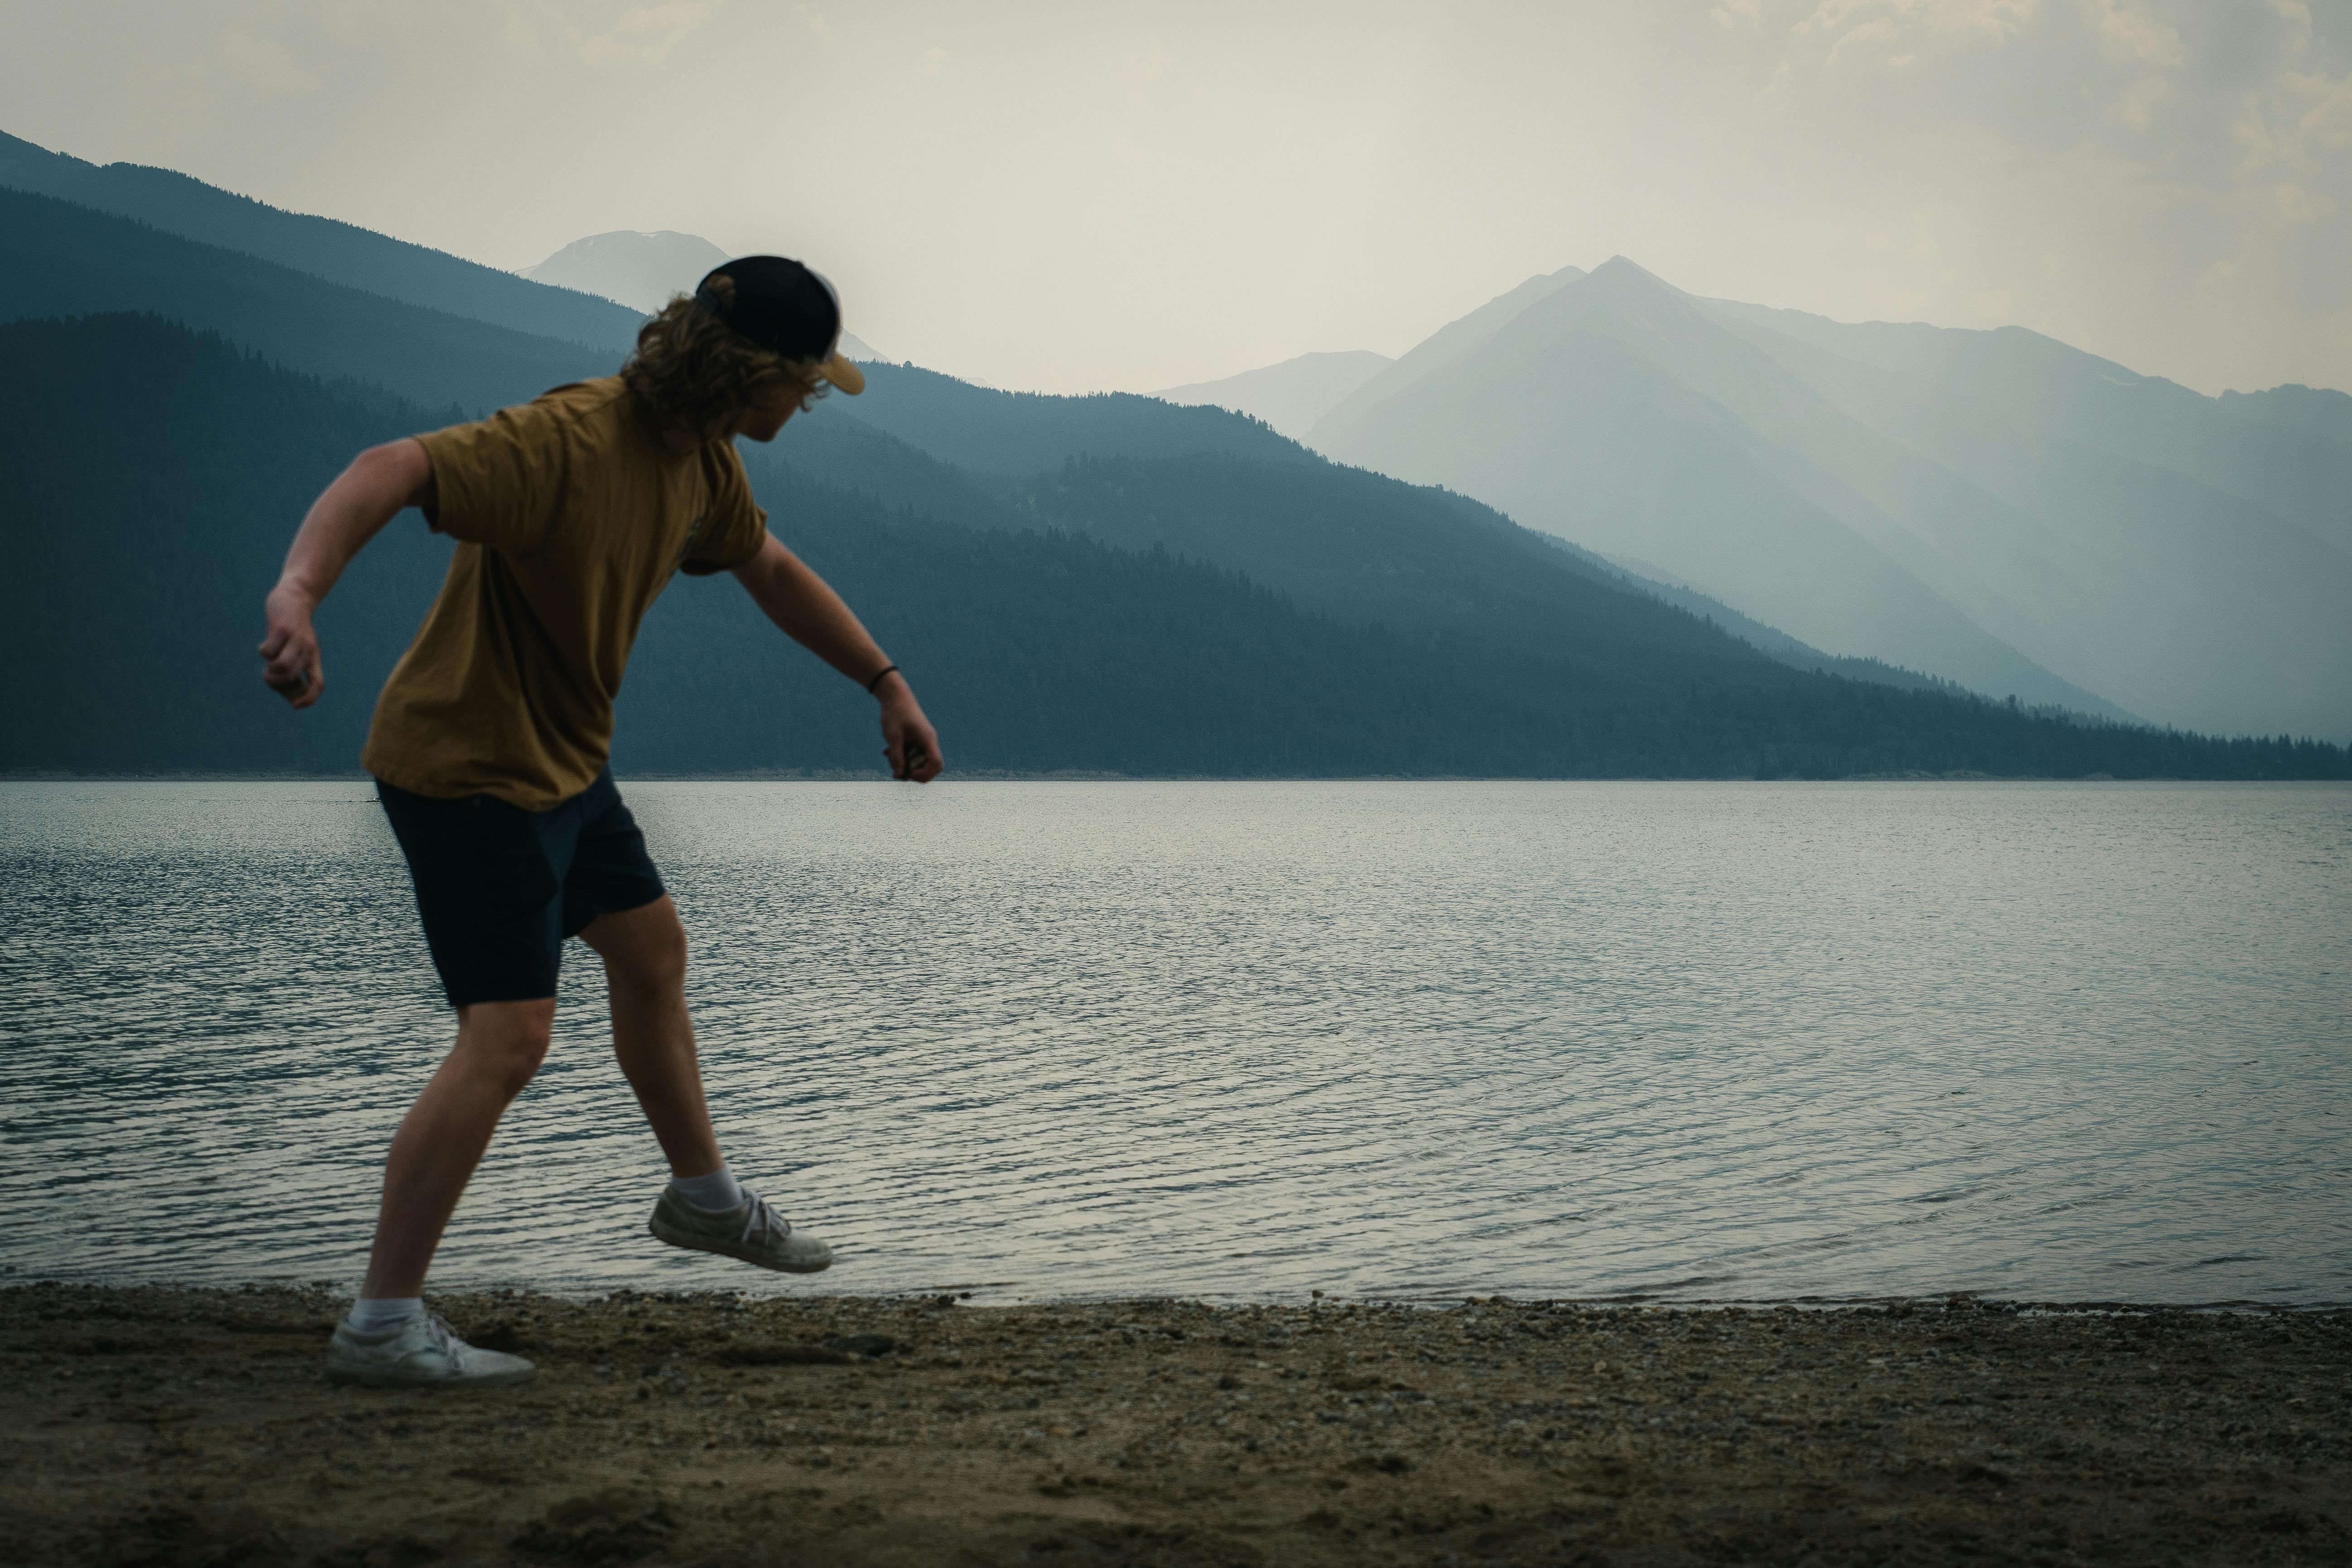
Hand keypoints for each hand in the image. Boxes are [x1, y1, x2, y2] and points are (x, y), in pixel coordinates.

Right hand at [258, 583, 322, 707]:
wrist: (295, 598)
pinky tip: (265, 645)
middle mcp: (308, 650)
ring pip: (281, 666)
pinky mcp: (281, 629)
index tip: (295, 705)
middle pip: (291, 677)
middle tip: (268, 674)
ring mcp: (295, 639)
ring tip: (267, 661)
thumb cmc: (293, 627)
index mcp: (313, 657)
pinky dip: (262, 651)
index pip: (318, 684)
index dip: (309, 699)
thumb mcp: (299, 646)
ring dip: (268, 669)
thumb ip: (291, 663)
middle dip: (275, 681)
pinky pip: (268, 650)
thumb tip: (276, 683)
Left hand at [876, 675, 942, 781]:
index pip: (936, 764)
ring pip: (919, 761)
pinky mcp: (917, 739)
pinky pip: (912, 753)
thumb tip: (898, 776)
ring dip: (904, 763)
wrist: (894, 695)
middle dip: (912, 770)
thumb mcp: (893, 736)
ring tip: (888, 756)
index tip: (908, 772)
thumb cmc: (894, 712)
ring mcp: (923, 740)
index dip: (924, 774)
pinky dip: (901, 755)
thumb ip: (897, 757)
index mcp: (928, 739)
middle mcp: (929, 741)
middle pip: (929, 766)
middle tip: (896, 768)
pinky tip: (887, 751)